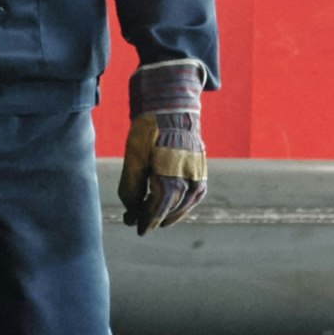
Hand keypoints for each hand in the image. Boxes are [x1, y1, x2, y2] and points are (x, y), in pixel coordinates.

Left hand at [113, 90, 207, 236]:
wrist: (171, 105)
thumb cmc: (149, 129)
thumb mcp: (133, 156)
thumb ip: (132, 186)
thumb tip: (132, 211)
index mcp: (170, 173)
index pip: (159, 207)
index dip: (148, 220)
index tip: (138, 229)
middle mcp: (188, 175)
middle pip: (171, 207)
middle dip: (154, 217)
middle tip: (137, 222)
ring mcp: (198, 171)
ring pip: (187, 203)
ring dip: (171, 214)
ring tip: (155, 218)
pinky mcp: (202, 167)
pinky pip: (197, 193)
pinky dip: (186, 203)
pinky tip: (174, 206)